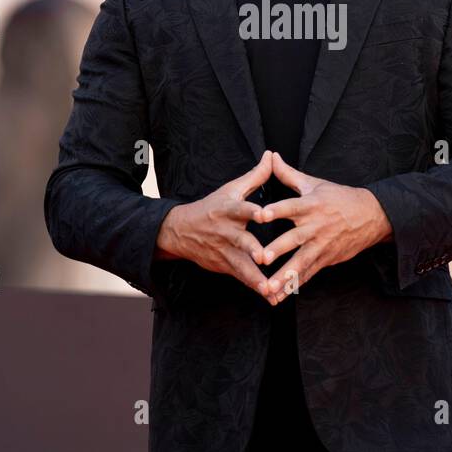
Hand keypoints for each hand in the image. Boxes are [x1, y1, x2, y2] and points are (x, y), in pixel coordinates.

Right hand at [156, 150, 272, 299]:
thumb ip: (255, 176)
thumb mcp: (230, 189)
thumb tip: (270, 155)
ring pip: (241, 266)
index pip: (241, 209)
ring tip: (270, 288)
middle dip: (253, 250)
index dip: (253, 211)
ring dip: (255, 278)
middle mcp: (226, 232)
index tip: (265, 214)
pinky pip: (241, 278)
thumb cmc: (212, 206)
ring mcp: (224, 251)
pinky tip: (270, 296)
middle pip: (240, 242)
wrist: (180, 231)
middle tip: (265, 257)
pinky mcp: (224, 266)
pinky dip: (255, 287)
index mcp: (229, 210)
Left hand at [253, 151, 392, 305]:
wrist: (371, 216)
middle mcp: (315, 226)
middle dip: (278, 249)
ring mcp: (321, 245)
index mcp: (311, 205)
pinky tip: (279, 296)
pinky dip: (295, 285)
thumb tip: (271, 157)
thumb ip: (288, 174)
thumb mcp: (315, 183)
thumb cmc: (339, 197)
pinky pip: (308, 274)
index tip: (260, 214)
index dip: (276, 210)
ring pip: (301, 262)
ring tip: (269, 286)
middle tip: (261, 258)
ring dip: (285, 275)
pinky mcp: (326, 259)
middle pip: (294, 239)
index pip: (291, 206)